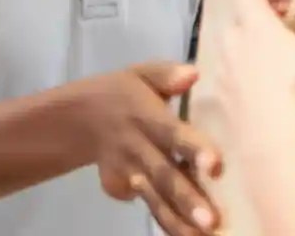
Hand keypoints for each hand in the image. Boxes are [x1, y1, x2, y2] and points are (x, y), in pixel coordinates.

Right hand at [85, 62, 222, 235]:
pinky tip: (188, 234)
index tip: (216, 166)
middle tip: (211, 222)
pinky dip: (166, 223)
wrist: (78, 117)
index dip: (194, 150)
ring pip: (155, 199)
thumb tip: (193, 74)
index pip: (173, 134)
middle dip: (188, 200)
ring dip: (179, 220)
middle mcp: (137, 148)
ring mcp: (127, 172)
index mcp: (147, 117)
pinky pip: (146, 206)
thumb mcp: (141, 74)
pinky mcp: (119, 189)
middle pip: (164, 176)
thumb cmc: (123, 94)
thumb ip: (166, 74)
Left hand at [216, 0, 294, 153]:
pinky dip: (240, 73)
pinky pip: (227, 79)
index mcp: (256, 28)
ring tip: (270, 51)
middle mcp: (232, 48)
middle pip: (236, 19)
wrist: (281, 156)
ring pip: (228, 50)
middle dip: (253, 12)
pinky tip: (260, 87)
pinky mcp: (224, 107)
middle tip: (278, 17)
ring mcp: (224, 79)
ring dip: (244, 43)